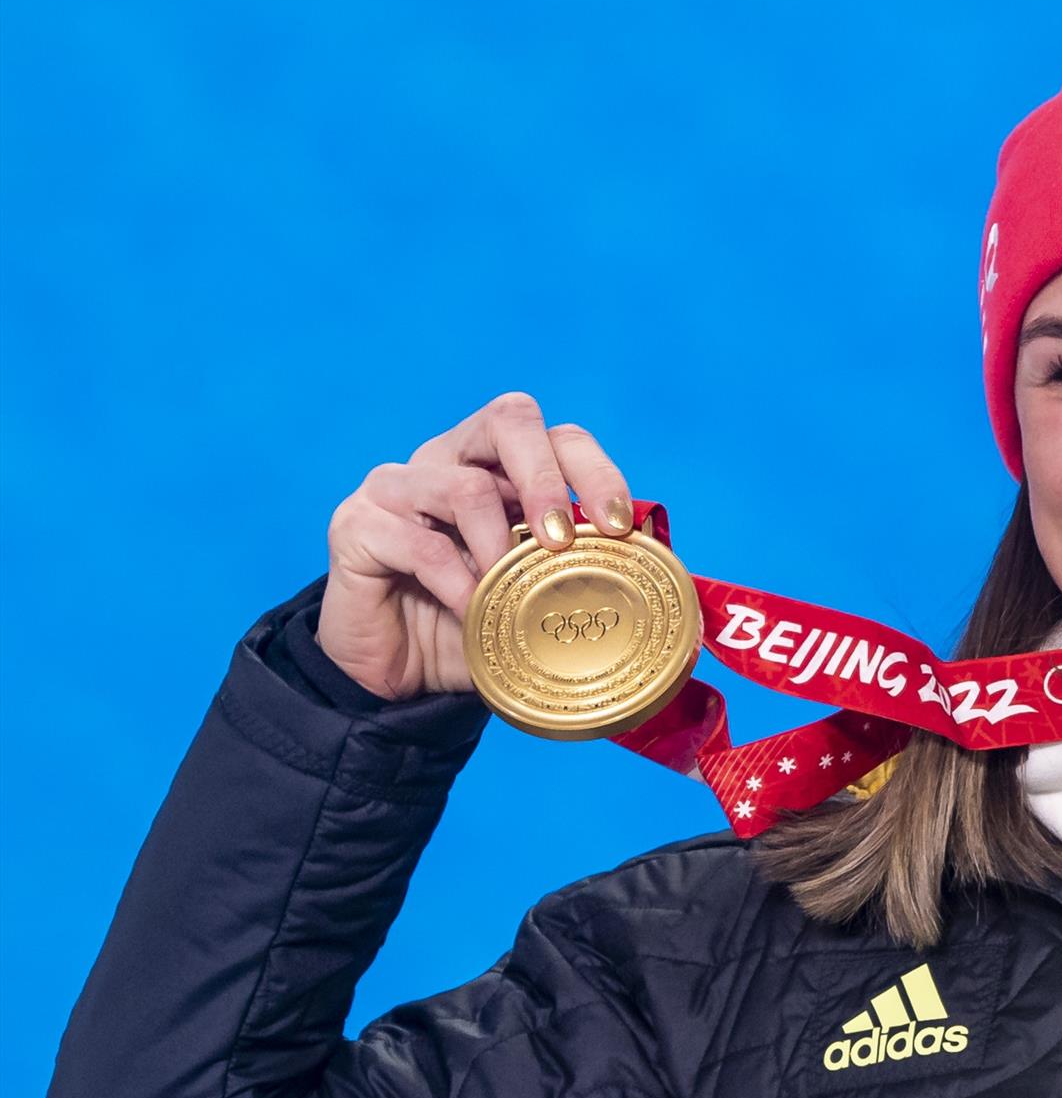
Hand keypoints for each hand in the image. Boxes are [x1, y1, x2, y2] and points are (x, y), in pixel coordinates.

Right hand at [314, 392, 635, 699]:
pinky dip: (455, 583)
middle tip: (561, 541)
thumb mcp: (540, 598)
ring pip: (461, 484)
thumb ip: (588, 574)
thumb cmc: (476, 628)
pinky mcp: (356, 525)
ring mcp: (397, 487)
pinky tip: (470, 612)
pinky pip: (416, 541)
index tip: (618, 525)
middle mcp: (448, 460)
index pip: (556, 435)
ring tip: (508, 592)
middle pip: (509, 420)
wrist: (399, 677)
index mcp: (498, 467)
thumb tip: (668, 573)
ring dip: (499, 546)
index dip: (594, 469)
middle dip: (548, 478)